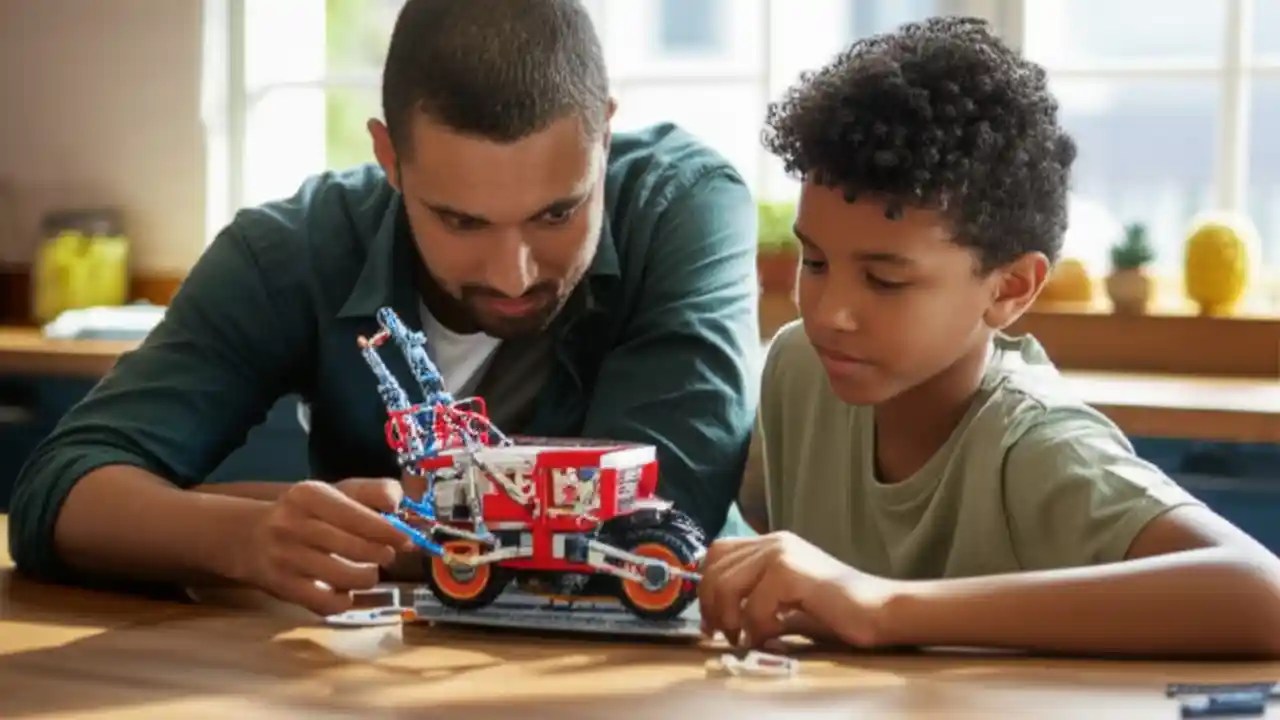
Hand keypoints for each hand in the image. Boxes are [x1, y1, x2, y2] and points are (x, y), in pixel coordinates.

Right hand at [230, 478, 414, 614]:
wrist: (247, 537)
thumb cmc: (303, 513)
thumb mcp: (333, 493)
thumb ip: (371, 492)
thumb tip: (403, 503)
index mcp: (311, 495)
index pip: (358, 515)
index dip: (388, 530)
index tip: (406, 539)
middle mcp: (295, 524)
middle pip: (357, 547)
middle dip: (382, 554)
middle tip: (387, 555)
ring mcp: (288, 558)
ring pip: (348, 577)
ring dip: (368, 577)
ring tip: (367, 571)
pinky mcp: (284, 588)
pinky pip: (328, 603)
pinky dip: (345, 600)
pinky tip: (347, 592)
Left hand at [697, 531, 895, 647]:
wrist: (877, 610)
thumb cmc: (835, 612)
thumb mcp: (785, 603)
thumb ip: (753, 600)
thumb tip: (718, 618)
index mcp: (771, 544)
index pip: (717, 553)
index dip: (705, 587)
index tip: (711, 622)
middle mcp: (773, 541)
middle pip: (715, 568)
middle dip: (711, 607)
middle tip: (726, 635)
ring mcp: (781, 552)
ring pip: (726, 585)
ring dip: (731, 619)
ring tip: (747, 638)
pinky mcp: (789, 572)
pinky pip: (753, 605)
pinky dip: (758, 628)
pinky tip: (774, 636)